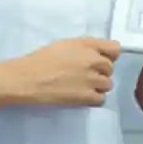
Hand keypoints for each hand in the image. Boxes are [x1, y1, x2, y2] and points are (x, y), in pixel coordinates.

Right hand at [0, 37, 120, 112]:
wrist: (27, 79)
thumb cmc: (39, 60)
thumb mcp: (63, 45)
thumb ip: (83, 48)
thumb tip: (96, 54)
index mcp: (86, 44)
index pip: (114, 48)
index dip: (109, 55)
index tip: (100, 59)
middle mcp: (93, 60)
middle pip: (110, 68)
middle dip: (100, 71)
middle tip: (84, 75)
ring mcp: (92, 79)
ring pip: (108, 84)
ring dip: (97, 86)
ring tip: (81, 86)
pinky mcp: (87, 96)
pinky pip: (101, 99)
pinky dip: (93, 98)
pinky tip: (81, 96)